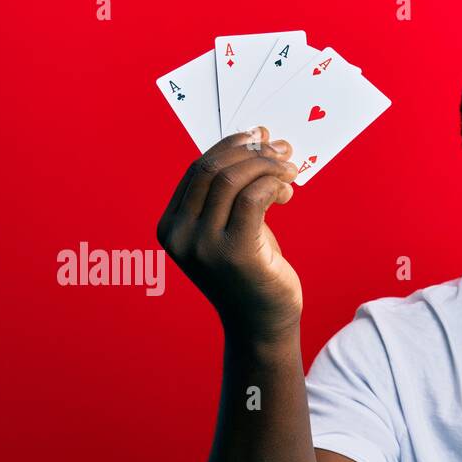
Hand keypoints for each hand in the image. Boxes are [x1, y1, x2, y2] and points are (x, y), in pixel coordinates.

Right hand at [157, 128, 301, 340]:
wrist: (261, 324)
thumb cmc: (251, 274)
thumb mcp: (230, 230)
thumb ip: (231, 194)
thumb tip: (253, 141)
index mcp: (171, 226)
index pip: (197, 171)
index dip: (230, 147)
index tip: (258, 137)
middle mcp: (181, 235)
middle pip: (212, 170)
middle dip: (250, 152)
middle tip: (281, 148)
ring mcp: (204, 246)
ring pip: (232, 181)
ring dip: (266, 166)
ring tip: (289, 169)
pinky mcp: (235, 253)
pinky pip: (253, 199)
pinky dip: (273, 185)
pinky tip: (287, 190)